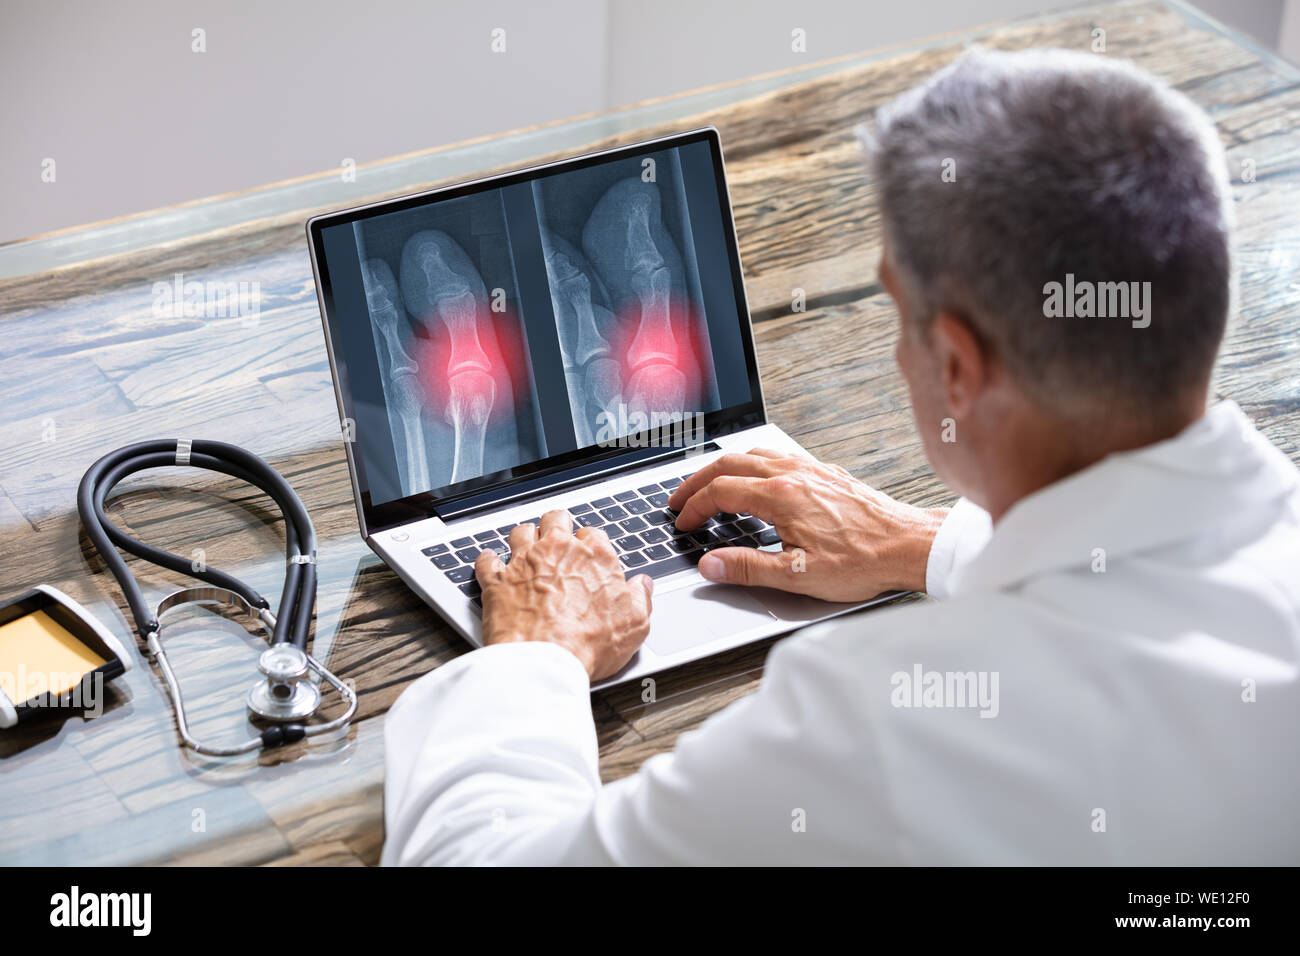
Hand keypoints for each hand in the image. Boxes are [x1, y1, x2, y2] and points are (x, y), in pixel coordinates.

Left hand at [474, 510, 653, 680]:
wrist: (542, 660)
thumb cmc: (587, 644)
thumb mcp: (634, 625)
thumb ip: (640, 599)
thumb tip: (643, 586)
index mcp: (594, 556)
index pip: (594, 534)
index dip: (592, 544)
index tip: (590, 556)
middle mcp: (558, 550)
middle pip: (556, 520)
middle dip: (557, 526)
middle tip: (558, 538)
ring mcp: (524, 562)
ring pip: (521, 531)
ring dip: (524, 537)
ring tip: (526, 546)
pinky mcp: (497, 580)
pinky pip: (487, 560)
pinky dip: (488, 561)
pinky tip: (491, 563)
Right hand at [667, 448, 946, 601]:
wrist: (907, 545)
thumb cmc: (862, 560)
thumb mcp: (797, 575)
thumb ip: (748, 568)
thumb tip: (710, 564)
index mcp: (781, 496)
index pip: (720, 491)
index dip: (694, 507)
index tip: (684, 523)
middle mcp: (793, 474)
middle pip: (729, 464)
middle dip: (697, 481)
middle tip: (680, 499)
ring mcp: (810, 469)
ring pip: (753, 454)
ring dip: (723, 467)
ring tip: (708, 485)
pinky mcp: (824, 472)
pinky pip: (777, 455)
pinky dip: (751, 463)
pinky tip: (754, 477)